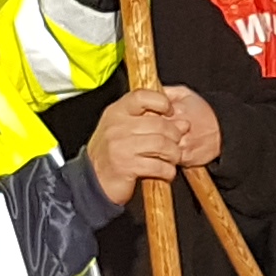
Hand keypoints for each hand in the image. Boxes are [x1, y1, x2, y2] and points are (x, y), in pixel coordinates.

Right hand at [87, 84, 219, 202]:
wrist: (93, 180)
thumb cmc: (111, 153)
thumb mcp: (122, 128)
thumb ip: (149, 120)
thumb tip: (182, 123)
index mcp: (116, 112)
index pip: (142, 96)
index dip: (161, 101)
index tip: (169, 111)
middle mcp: (117, 127)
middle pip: (159, 124)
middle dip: (175, 135)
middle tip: (176, 143)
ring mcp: (121, 147)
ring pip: (162, 144)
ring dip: (174, 154)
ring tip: (172, 158)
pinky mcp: (127, 167)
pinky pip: (159, 166)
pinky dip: (167, 170)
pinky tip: (165, 171)